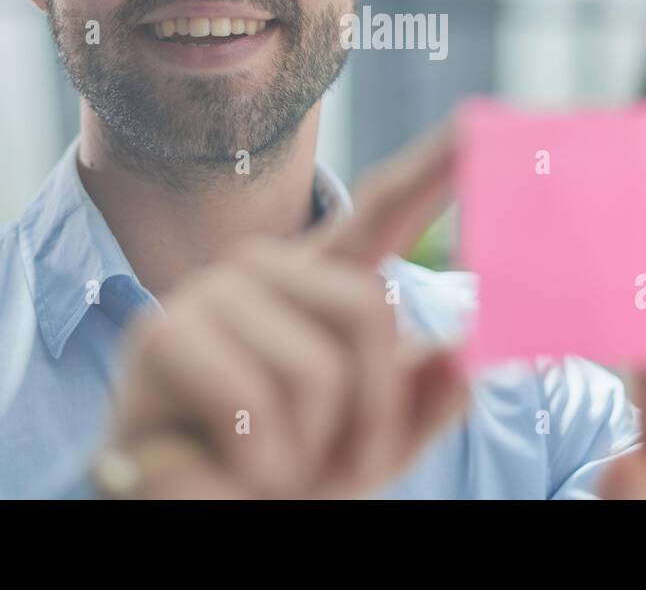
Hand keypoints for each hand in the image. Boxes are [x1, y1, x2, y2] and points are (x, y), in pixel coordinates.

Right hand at [92, 127, 469, 498]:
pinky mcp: (164, 335)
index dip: (433, 169)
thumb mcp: (370, 445)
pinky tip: (231, 464)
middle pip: (371, 309)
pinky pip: (258, 401)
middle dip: (373, 414)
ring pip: (320, 366)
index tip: (481, 125)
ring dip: (312, 450)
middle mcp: (266, 270)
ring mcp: (212, 294)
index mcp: (319, 283)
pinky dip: (262, 460)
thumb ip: (421, 403)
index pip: (382, 211)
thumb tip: (460, 354)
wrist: (196, 520)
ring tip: (273, 467)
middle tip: (338, 465)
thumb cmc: (282, 473)